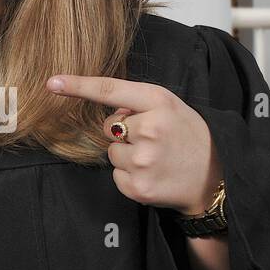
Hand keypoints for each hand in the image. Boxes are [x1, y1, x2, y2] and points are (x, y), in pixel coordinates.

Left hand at [46, 74, 222, 214]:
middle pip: (108, 127)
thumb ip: (139, 103)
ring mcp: (143, 160)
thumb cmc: (190, 137)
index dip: (78, 85)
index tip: (52, 82)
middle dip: (123, 133)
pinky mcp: (138, 187)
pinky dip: (130, 177)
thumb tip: (110, 113)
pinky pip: (115, 176)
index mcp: (159, 101)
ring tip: (156, 159)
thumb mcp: (171, 107)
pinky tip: (153, 174)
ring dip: (127, 156)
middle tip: (154, 140)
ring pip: (111, 153)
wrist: (217, 177)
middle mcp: (150, 128)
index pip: (110, 90)